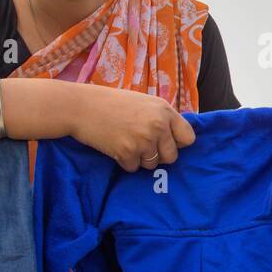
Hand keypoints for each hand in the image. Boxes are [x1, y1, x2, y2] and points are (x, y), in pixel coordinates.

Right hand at [67, 86, 195, 172]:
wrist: (82, 107)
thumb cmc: (113, 103)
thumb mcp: (144, 103)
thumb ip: (162, 118)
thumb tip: (179, 139)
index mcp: (165, 110)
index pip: (188, 138)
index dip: (177, 143)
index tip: (166, 142)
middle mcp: (158, 125)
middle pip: (172, 156)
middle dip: (158, 155)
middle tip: (141, 144)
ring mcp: (143, 140)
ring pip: (152, 165)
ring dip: (140, 159)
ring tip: (125, 141)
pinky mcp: (127, 152)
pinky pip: (133, 168)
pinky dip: (124, 162)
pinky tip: (115, 145)